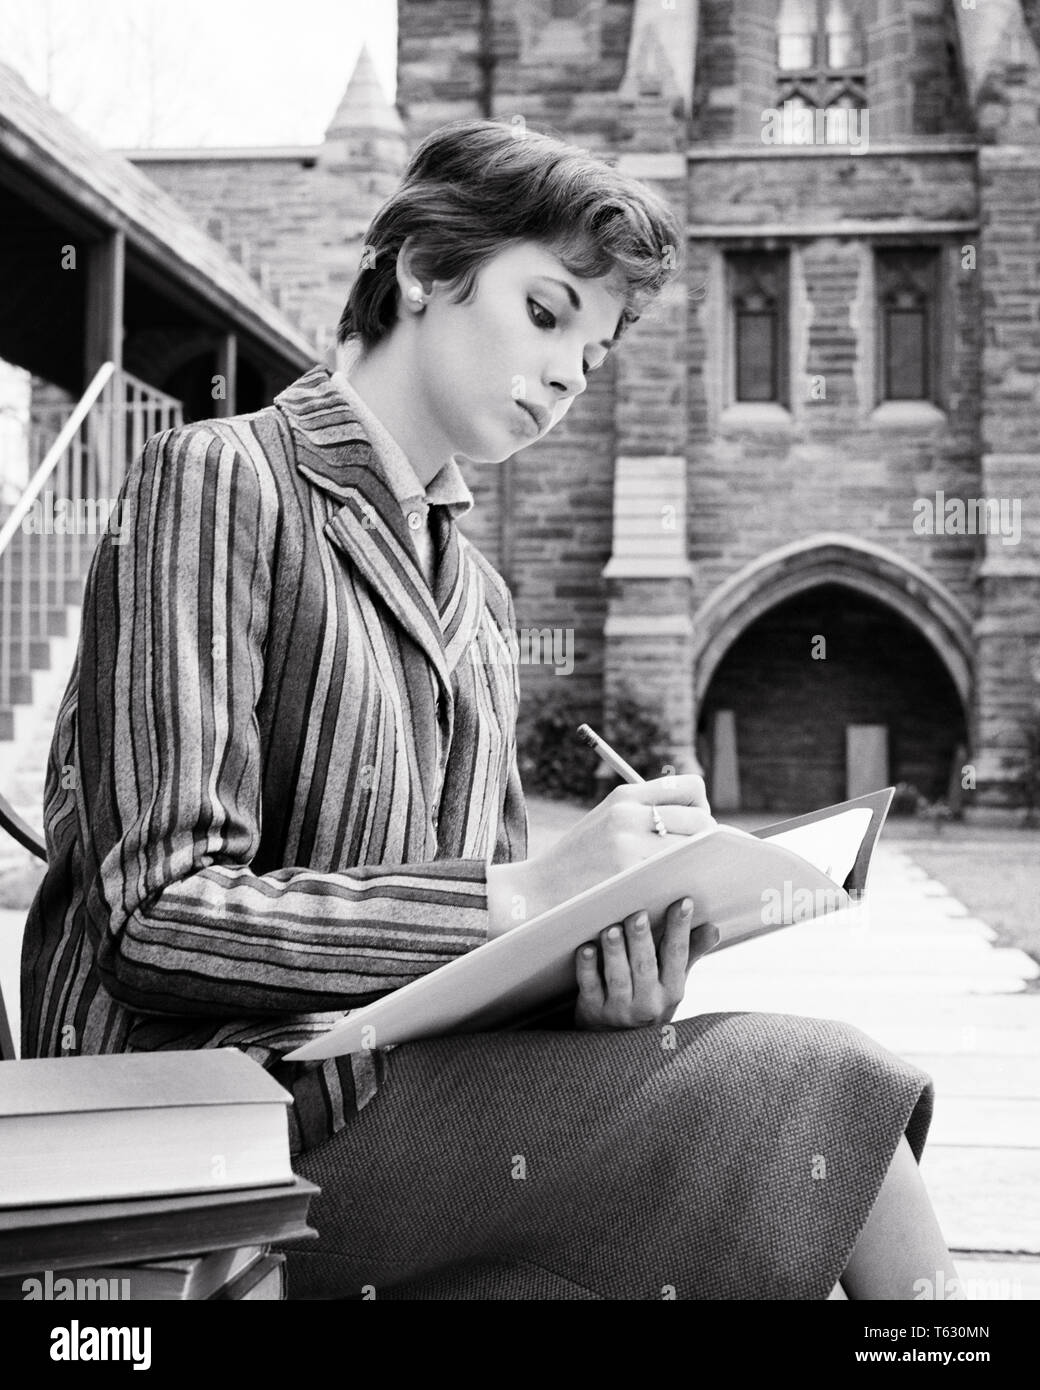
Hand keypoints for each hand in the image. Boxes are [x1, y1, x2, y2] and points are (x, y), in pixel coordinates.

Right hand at [504, 775, 714, 931]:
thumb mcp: (606, 820)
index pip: (692, 788)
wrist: (536, 891)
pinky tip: (671, 893)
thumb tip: (698, 817)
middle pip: (701, 820)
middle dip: (707, 842)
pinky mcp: (628, 876)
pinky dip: (682, 884)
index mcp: (625, 796)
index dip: (702, 808)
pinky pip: (677, 876)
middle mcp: (629, 815)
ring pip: (694, 850)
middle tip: (694, 861)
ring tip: (684, 876)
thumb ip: (645, 813)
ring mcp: (629, 845)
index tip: (694, 829)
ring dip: (698, 866)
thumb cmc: (577, 861)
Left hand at [573, 896, 719, 1030]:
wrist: (617, 1047)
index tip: (683, 902)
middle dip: (642, 940)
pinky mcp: (592, 1012)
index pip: (677, 955)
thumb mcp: (672, 983)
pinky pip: (590, 988)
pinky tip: (585, 949)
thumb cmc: (648, 1001)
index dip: (681, 928)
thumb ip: (689, 953)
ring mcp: (619, 1010)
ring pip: (618, 978)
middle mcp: (648, 1002)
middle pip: (645, 966)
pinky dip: (587, 968)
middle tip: (638, 915)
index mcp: (672, 991)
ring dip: (615, 952)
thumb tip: (713, 928)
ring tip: (611, 930)